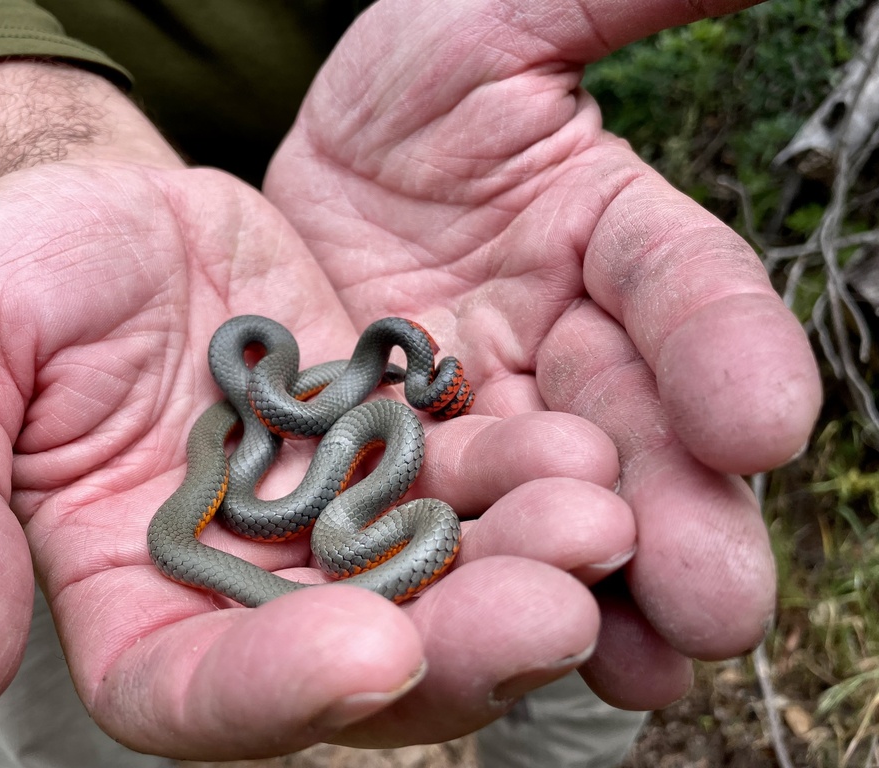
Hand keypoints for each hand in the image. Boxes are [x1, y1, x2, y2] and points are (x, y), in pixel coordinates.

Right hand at [0, 152, 636, 755]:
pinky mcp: (391, 455)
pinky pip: (468, 485)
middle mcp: (245, 587)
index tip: (369, 650)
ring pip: (435, 582)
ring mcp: (330, 526)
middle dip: (456, 647)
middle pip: (358, 664)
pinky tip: (581, 455)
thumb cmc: (26, 276)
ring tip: (594, 521)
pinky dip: (526, 480)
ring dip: (522, 568)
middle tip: (553, 608)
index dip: (275, 692)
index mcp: (128, 595)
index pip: (193, 695)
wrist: (127, 210)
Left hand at [265, 0, 821, 716]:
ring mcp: (489, 430)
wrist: (284, 186)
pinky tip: (516, 657)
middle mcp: (569, 352)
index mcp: (607, 239)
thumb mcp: (486, 28)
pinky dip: (477, 600)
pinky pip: (445, 545)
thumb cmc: (396, 106)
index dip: (723, 346)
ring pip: (551, 510)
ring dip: (596, 589)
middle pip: (640, 434)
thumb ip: (601, 5)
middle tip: (715, 600)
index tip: (764, 422)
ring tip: (641, 663)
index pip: (679, 285)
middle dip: (680, 516)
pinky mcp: (407, 487)